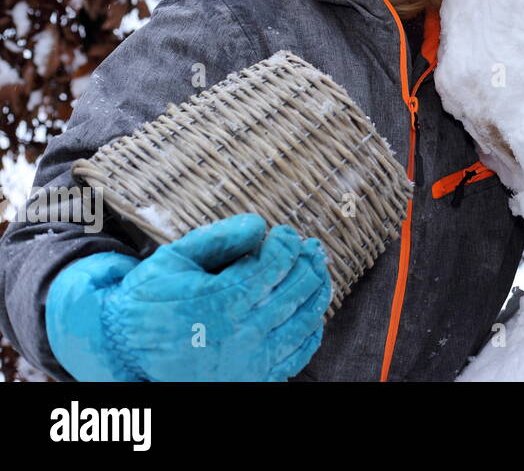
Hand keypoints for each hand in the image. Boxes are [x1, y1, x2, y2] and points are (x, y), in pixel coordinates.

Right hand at [46, 213, 331, 381]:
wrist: (124, 352)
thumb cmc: (148, 300)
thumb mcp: (174, 259)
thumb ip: (218, 238)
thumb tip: (260, 225)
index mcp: (220, 301)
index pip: (277, 264)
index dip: (287, 242)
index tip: (283, 232)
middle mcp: (241, 334)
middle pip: (297, 289)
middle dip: (308, 261)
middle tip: (308, 247)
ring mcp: (251, 361)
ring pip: (305, 320)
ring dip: (317, 291)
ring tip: (316, 271)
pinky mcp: (255, 379)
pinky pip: (299, 354)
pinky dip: (311, 329)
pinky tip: (310, 311)